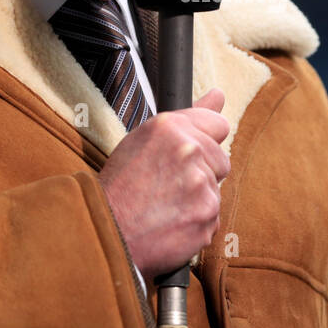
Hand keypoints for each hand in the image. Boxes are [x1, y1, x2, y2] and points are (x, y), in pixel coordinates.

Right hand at [98, 88, 229, 282]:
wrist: (105, 232)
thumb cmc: (120, 186)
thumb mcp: (143, 140)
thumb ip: (189, 117)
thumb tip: (219, 95)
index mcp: (170, 127)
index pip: (218, 124)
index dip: (205, 141)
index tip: (192, 154)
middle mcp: (189, 151)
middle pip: (222, 159)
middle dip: (203, 172)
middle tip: (169, 185)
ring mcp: (201, 186)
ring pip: (216, 189)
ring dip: (198, 198)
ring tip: (166, 205)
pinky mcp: (207, 217)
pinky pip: (214, 217)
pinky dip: (197, 222)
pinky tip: (171, 223)